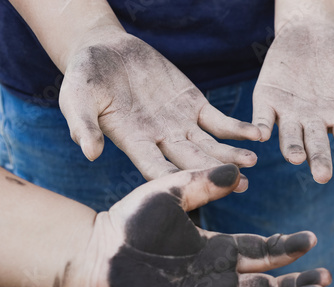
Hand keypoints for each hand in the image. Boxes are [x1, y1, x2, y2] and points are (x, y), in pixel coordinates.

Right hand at [60, 30, 259, 186]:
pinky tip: (256, 135)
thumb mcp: (76, 96)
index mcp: (133, 142)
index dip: (173, 178)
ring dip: (231, 156)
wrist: (104, 50)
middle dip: (214, 174)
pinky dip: (237, 129)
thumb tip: (88, 152)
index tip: (194, 189)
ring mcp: (180, 124)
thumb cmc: (84, 76)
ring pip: (210, 146)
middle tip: (239, 185)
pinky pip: (220, 122)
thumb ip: (83, 123)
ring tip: (252, 163)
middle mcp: (161, 139)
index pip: (155, 167)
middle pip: (191, 162)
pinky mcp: (194, 105)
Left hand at [76, 164, 328, 286]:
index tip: (311, 240)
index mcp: (218, 252)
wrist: (90, 257)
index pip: (263, 253)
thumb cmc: (125, 225)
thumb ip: (202, 183)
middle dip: (299, 284)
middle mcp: (218, 282)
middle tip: (325, 279)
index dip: (288, 248)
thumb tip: (237, 174)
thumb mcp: (167, 195)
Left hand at [252, 20, 333, 184]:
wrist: (313, 29)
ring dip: (292, 148)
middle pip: (318, 146)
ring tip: (296, 158)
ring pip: (290, 136)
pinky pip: (262, 118)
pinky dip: (260, 127)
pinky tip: (260, 135)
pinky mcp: (267, 100)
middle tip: (322, 175)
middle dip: (320, 160)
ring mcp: (289, 113)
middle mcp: (315, 123)